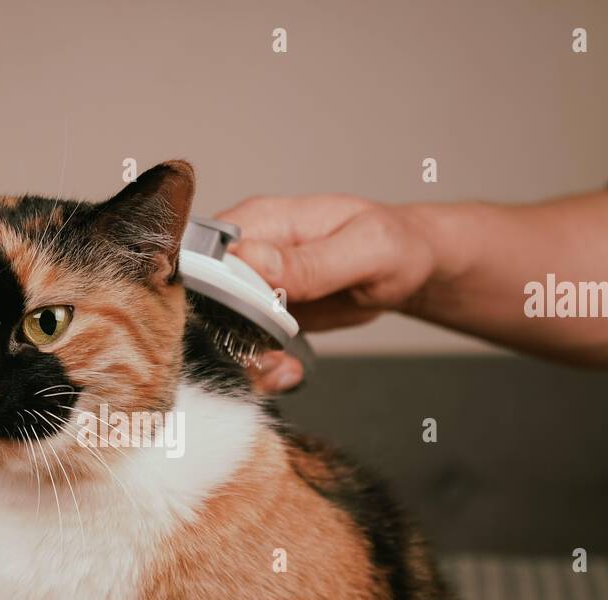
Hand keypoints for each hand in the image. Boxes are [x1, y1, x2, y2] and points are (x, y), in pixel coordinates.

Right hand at [214, 195, 441, 391]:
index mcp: (261, 221)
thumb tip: (251, 259)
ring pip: (214, 328)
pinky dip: (257, 366)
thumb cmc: (392, 244)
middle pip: (199, 296)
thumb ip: (308, 260)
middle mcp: (245, 252)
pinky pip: (240, 344)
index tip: (235, 323)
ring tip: (280, 369)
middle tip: (264, 359)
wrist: (407, 268)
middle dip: (221, 335)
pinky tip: (285, 371)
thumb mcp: (363, 250)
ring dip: (241, 358)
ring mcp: (249, 286)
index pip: (205, 252)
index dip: (205, 291)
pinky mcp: (259, 315)